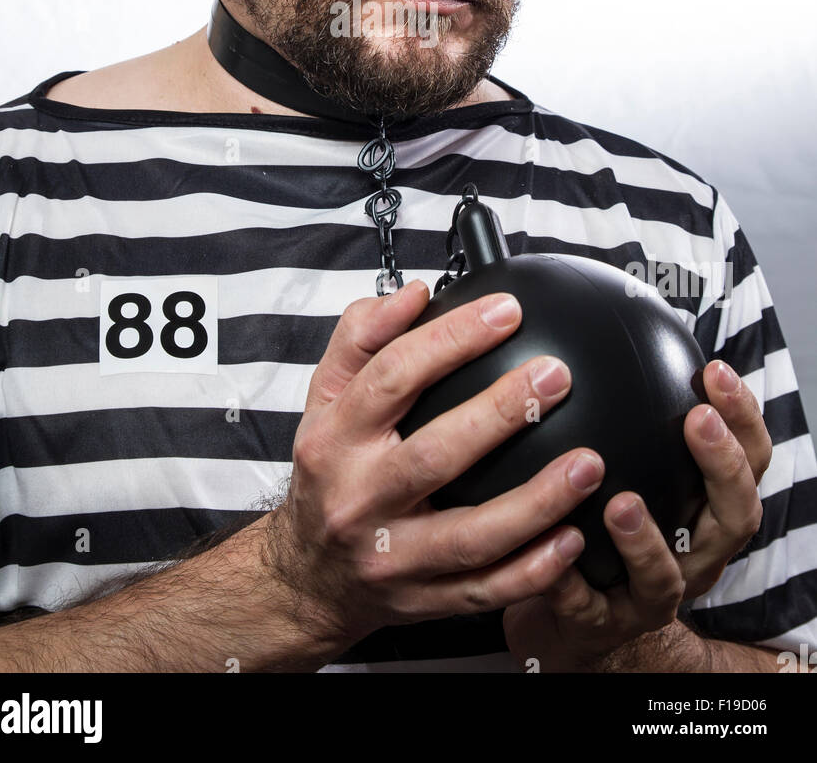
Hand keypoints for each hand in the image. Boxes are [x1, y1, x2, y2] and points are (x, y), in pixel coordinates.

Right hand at [264, 278, 604, 656]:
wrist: (307, 577)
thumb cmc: (328, 473)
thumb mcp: (324, 398)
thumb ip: (362, 337)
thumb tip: (416, 294)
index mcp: (336, 438)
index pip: (392, 376)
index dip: (451, 340)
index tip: (506, 311)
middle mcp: (360, 499)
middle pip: (435, 454)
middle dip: (501, 412)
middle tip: (555, 376)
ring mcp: (392, 557)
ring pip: (471, 535)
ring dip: (536, 501)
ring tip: (588, 463)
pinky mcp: (423, 600)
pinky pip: (486, 590)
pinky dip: (533, 570)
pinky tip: (573, 538)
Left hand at [503, 359, 771, 671]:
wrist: (578, 616)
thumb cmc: (607, 525)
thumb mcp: (632, 462)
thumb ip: (631, 409)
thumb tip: (599, 315)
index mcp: (705, 511)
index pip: (749, 463)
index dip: (743, 419)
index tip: (714, 370)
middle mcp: (694, 556)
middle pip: (734, 518)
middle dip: (720, 466)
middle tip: (695, 418)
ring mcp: (649, 596)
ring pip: (665, 578)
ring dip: (646, 539)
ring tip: (621, 502)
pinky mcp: (599, 625)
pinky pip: (587, 607)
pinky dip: (568, 579)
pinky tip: (551, 546)